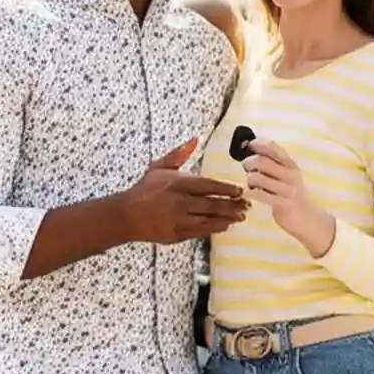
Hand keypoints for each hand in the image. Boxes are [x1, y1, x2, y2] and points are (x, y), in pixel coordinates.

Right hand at [116, 139, 248, 244]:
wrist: (127, 215)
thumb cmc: (144, 190)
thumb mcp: (159, 168)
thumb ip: (178, 155)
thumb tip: (195, 139)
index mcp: (178, 183)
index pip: (208, 186)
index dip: (227, 189)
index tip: (239, 190)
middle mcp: (180, 202)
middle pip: (213, 204)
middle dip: (233, 205)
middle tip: (247, 205)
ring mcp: (179, 219)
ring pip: (210, 220)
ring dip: (227, 218)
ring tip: (240, 216)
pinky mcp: (178, 234)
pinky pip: (201, 231)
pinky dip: (214, 228)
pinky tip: (224, 225)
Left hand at [242, 139, 335, 256]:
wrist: (311, 220)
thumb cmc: (292, 196)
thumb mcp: (287, 176)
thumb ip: (273, 164)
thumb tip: (252, 151)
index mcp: (291, 165)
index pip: (274, 149)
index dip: (259, 145)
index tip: (250, 146)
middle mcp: (291, 175)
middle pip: (263, 161)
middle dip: (249, 163)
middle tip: (247, 168)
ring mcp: (288, 190)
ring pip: (259, 177)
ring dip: (250, 179)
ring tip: (251, 184)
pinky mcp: (284, 204)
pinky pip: (261, 195)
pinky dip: (251, 192)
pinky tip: (250, 194)